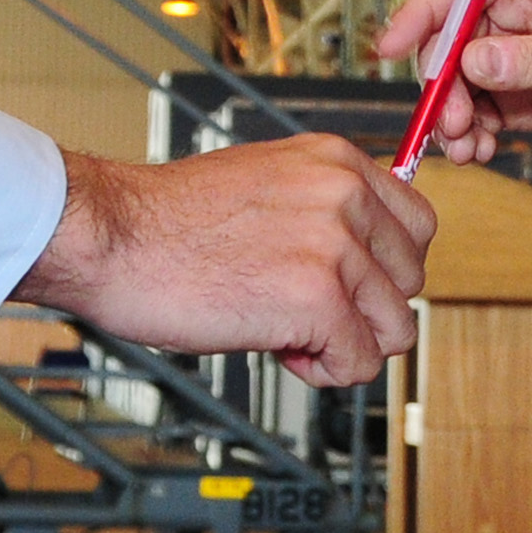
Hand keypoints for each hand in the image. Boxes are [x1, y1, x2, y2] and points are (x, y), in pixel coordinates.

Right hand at [17, 138, 429, 386]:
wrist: (113, 236)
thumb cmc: (169, 221)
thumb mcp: (266, 182)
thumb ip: (323, 208)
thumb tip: (366, 259)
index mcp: (337, 161)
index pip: (418, 226)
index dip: (383, 270)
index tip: (341, 285)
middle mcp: (346, 195)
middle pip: (411, 281)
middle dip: (363, 310)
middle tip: (302, 311)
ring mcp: (336, 246)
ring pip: (394, 328)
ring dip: (343, 344)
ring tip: (285, 329)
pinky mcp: (319, 298)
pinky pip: (358, 362)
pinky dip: (321, 371)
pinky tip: (276, 347)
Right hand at [372, 0, 531, 164]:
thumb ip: (528, 59)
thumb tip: (471, 61)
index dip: (420, 10)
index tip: (390, 47)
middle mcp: (521, 15)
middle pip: (450, 39)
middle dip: (439, 80)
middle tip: (447, 118)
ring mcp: (522, 60)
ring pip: (461, 83)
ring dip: (452, 115)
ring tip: (466, 144)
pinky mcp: (529, 100)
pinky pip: (482, 114)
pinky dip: (471, 134)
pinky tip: (479, 151)